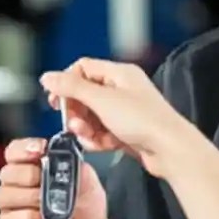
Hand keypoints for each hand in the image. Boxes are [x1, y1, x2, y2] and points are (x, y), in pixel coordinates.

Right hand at [0, 137, 108, 218]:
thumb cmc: (87, 210)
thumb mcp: (88, 181)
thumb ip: (75, 165)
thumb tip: (64, 153)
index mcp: (35, 168)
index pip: (15, 151)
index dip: (23, 148)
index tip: (40, 150)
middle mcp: (21, 185)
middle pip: (7, 172)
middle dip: (28, 175)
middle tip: (47, 183)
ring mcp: (15, 207)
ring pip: (3, 194)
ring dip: (27, 197)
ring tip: (46, 204)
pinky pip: (6, 218)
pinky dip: (25, 217)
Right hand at [40, 58, 199, 178]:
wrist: (170, 150)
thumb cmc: (145, 121)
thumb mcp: (102, 100)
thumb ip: (72, 88)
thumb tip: (48, 77)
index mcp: (119, 74)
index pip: (83, 68)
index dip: (66, 83)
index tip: (55, 100)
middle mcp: (122, 90)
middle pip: (84, 95)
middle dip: (76, 111)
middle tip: (73, 123)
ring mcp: (124, 111)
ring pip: (91, 117)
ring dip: (85, 128)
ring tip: (89, 136)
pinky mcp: (126, 131)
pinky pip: (101, 132)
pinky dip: (97, 139)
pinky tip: (102, 145)